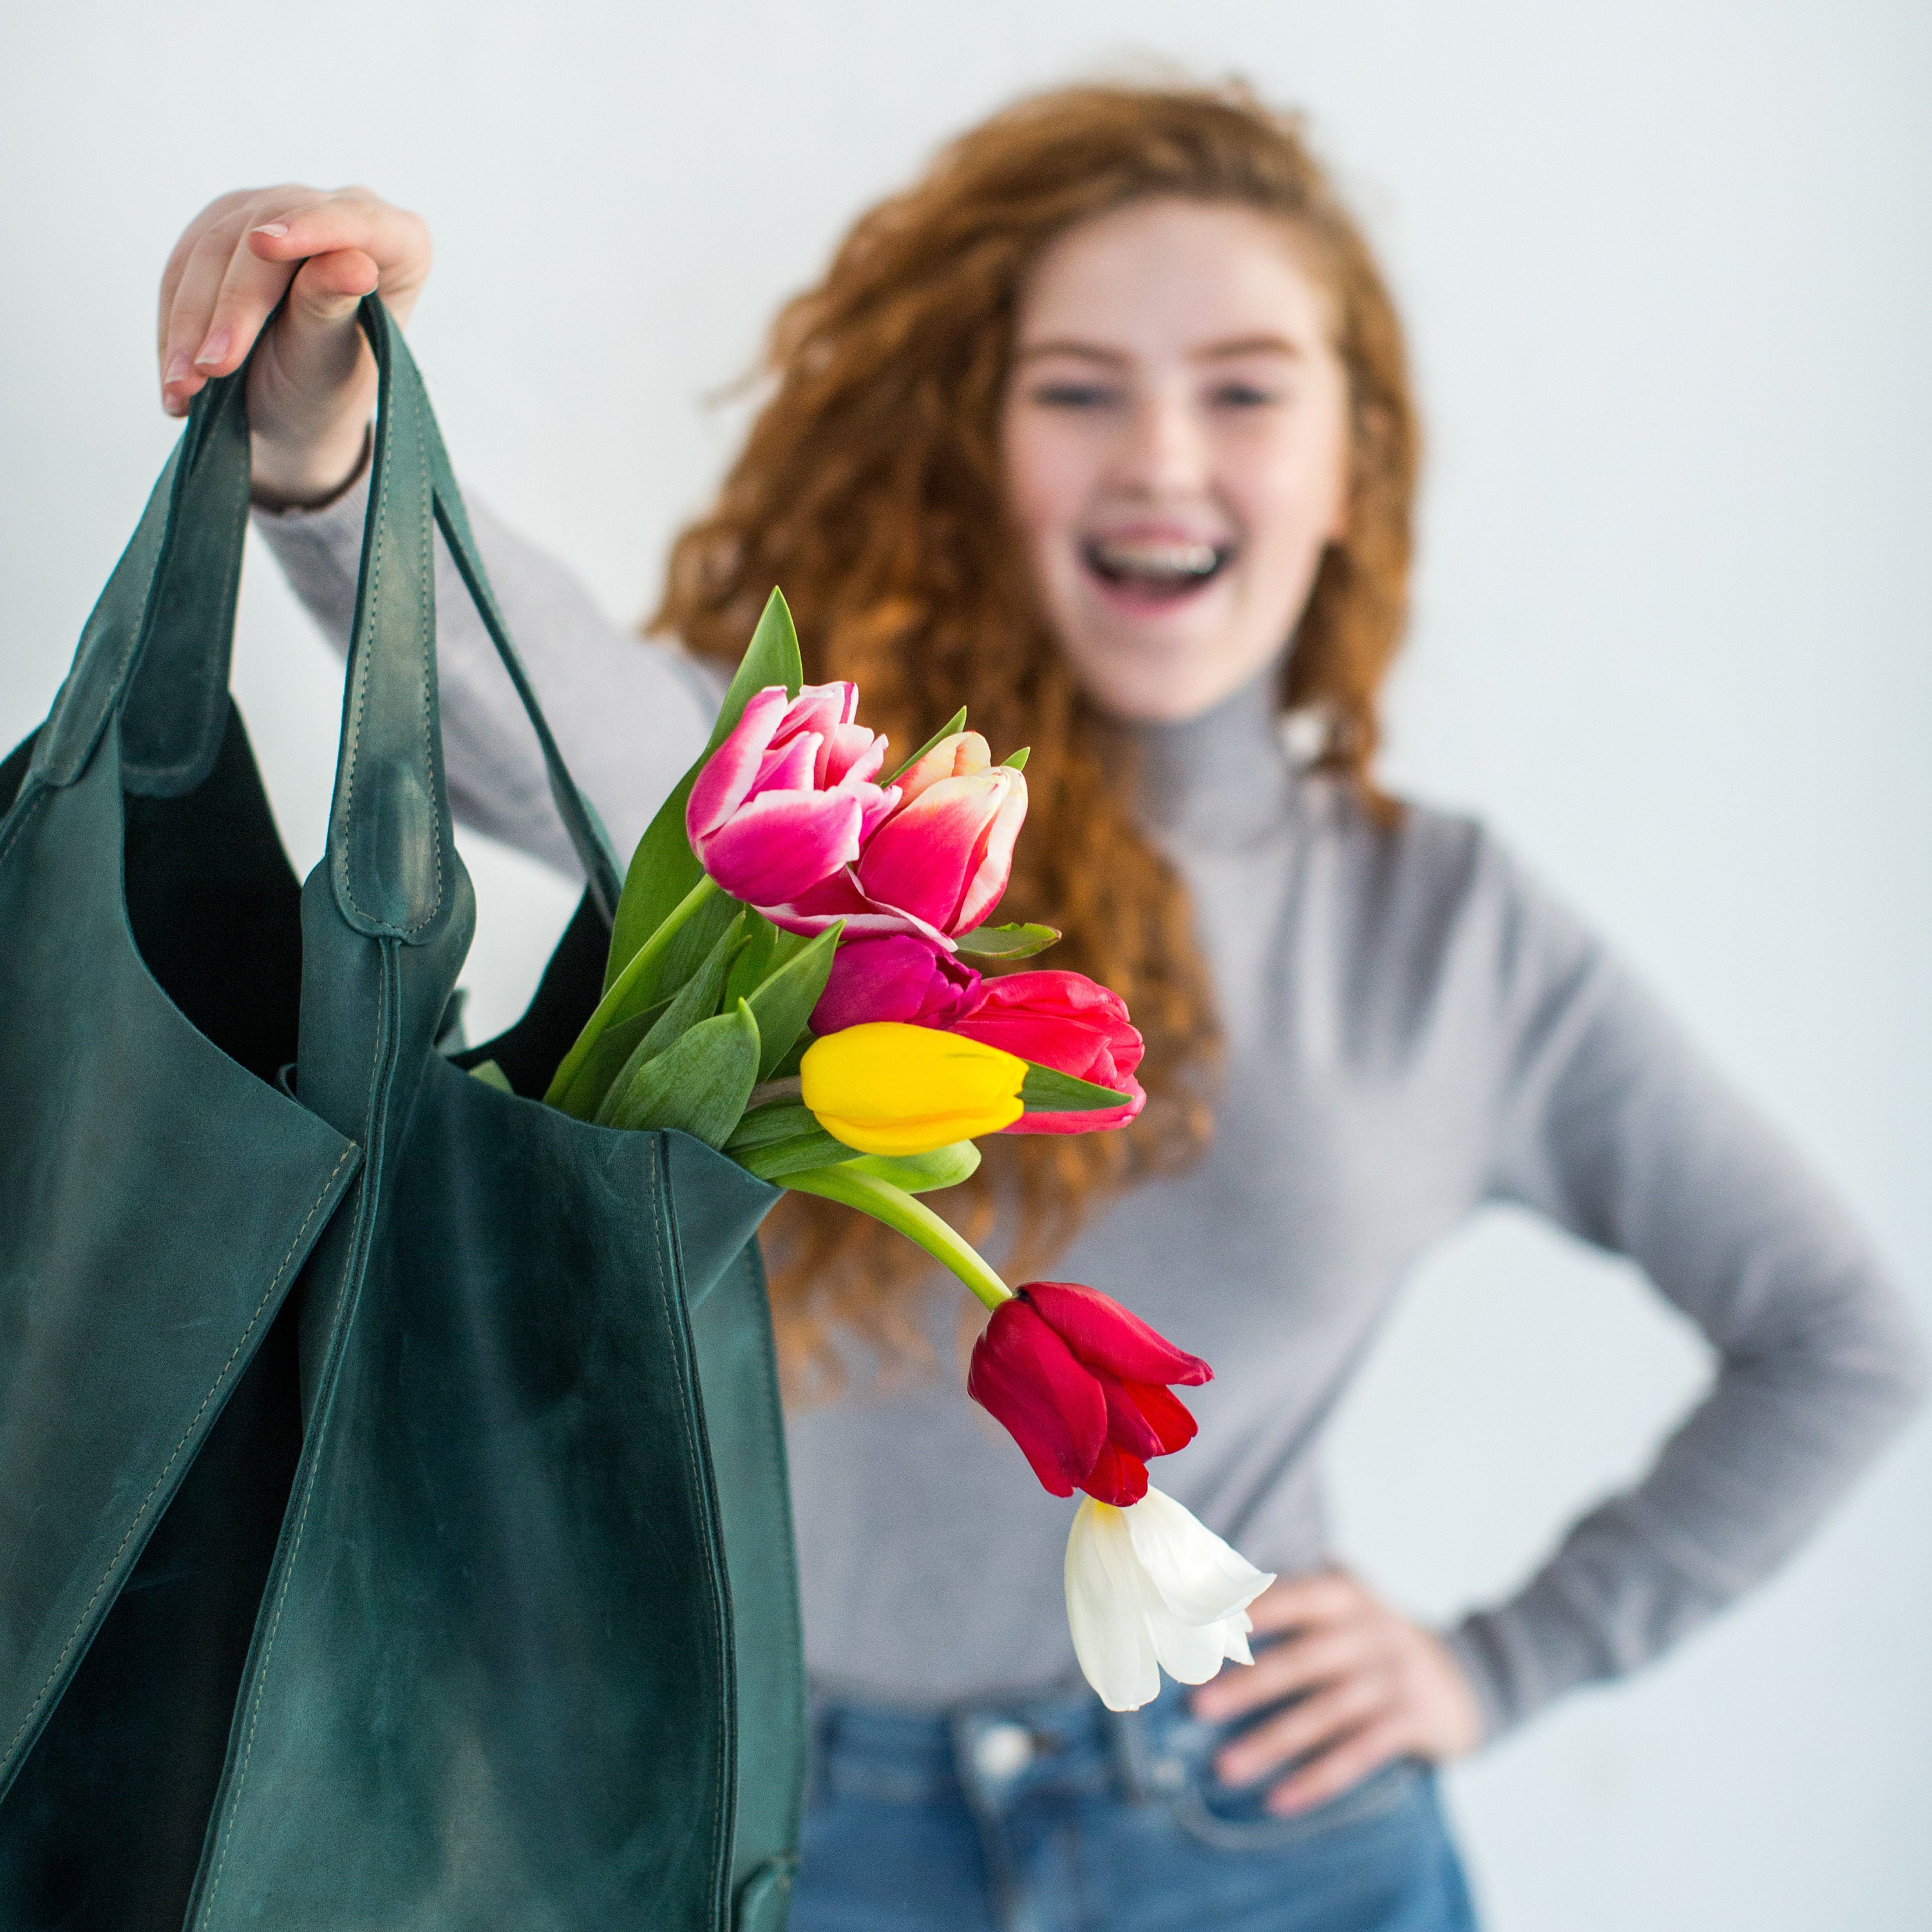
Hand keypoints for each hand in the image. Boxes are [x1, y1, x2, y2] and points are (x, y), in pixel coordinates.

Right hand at [156, 186, 431, 507]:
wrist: (292, 411)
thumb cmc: (329, 388)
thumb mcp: (333, 357)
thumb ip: (334, 306)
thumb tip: (355, 263)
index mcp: (398, 243)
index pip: (357, 222)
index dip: (311, 229)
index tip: (265, 245)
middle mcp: (339, 212)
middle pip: (268, 237)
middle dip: (234, 307)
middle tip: (213, 368)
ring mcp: (278, 212)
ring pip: (213, 248)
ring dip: (190, 323)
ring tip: (183, 387)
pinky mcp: (225, 225)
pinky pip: (183, 264)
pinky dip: (173, 321)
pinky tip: (173, 373)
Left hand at [1190, 1567, 1481, 1814]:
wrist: (1467, 1677)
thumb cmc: (1374, 1640)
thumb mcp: (1345, 1605)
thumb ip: (1292, 1599)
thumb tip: (1209, 1595)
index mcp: (1345, 1595)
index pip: (1290, 1597)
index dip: (1247, 1613)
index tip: (1202, 1632)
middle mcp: (1371, 1632)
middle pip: (1303, 1660)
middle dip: (1248, 1684)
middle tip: (1198, 1706)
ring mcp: (1394, 1678)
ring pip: (1326, 1714)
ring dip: (1272, 1742)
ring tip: (1225, 1768)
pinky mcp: (1412, 1723)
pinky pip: (1358, 1755)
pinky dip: (1317, 1779)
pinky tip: (1278, 1800)